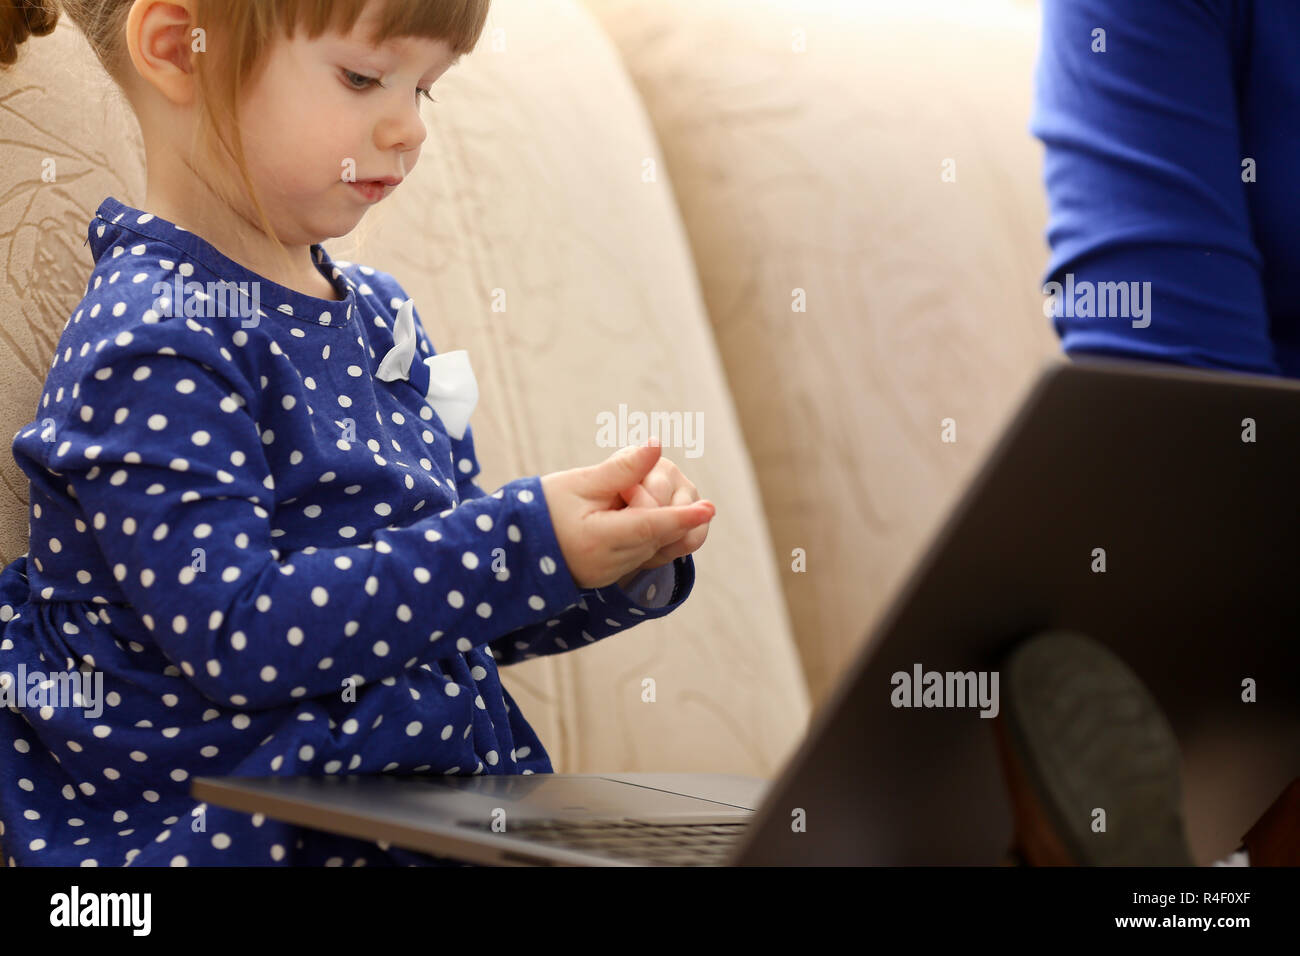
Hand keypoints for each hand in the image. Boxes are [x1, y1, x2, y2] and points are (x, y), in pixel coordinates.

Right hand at [540, 442, 715, 590]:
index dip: (681, 517)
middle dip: (659, 506)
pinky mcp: (614, 576)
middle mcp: (609, 565)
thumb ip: (622, 469)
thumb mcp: (579, 483)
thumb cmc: (541, 508)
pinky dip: (653, 535)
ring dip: (655, 520)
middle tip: (630, 486)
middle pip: (655, 534)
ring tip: (626, 499)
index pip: (649, 526)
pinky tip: (648, 516)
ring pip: (654, 546)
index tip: (709, 508)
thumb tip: (656, 447)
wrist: (514, 546)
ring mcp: (612, 575)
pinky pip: (646, 555)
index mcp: (597, 540)